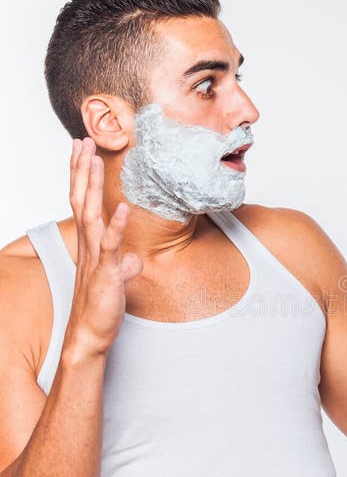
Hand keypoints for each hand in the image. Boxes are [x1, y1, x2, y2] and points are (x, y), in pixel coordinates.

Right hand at [63, 137, 143, 357]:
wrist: (90, 336)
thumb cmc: (101, 308)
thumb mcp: (116, 280)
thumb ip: (123, 265)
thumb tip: (134, 260)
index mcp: (90, 244)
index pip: (83, 203)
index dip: (82, 177)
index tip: (83, 152)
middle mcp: (88, 246)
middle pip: (82, 200)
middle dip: (82, 170)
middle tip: (81, 141)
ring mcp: (96, 258)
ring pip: (91, 215)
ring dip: (92, 186)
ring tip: (93, 159)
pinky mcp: (106, 273)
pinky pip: (110, 247)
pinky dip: (116, 227)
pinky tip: (121, 209)